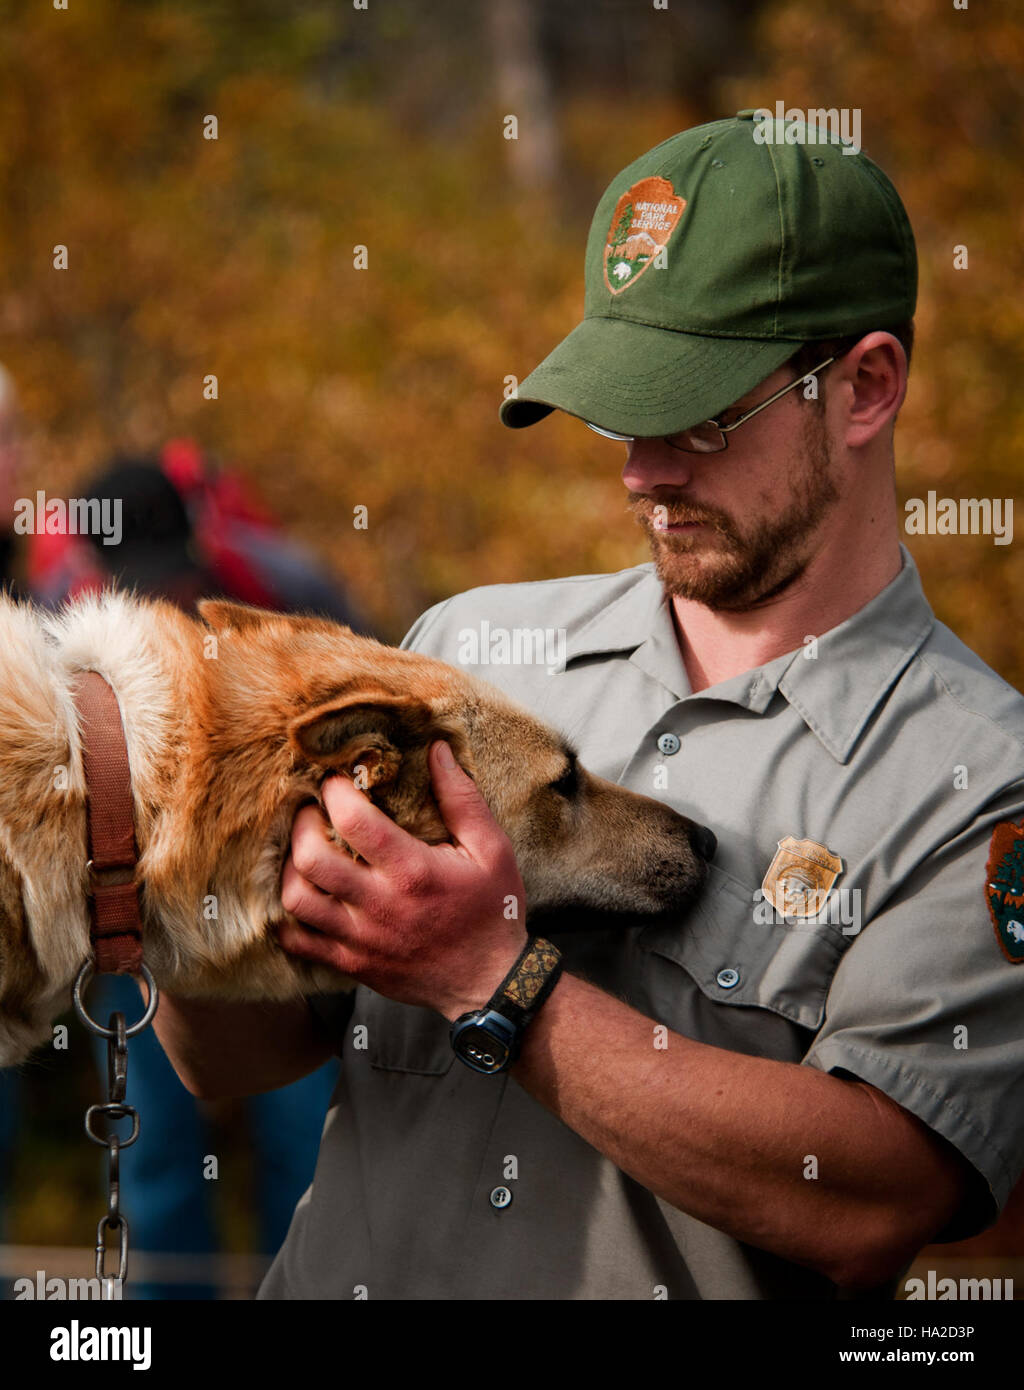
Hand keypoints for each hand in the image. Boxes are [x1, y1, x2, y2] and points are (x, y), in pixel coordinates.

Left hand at [277, 740, 528, 1020]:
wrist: (491, 982)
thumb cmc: (494, 911)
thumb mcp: (492, 849)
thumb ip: (462, 799)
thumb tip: (437, 750)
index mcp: (413, 871)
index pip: (354, 821)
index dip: (336, 791)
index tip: (339, 780)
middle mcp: (380, 905)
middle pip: (311, 859)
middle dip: (302, 825)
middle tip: (313, 812)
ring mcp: (361, 939)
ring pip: (296, 899)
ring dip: (291, 868)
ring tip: (305, 850)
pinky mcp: (352, 964)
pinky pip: (299, 942)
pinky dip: (289, 916)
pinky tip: (304, 894)